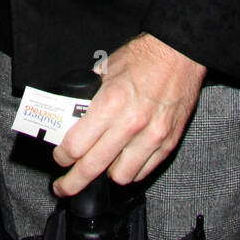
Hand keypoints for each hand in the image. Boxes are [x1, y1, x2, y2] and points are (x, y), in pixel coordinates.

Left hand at [52, 33, 206, 194]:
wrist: (180, 52)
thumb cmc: (144, 57)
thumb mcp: (106, 69)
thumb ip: (90, 94)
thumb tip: (73, 112)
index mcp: (110, 103)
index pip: (76, 145)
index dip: (62, 156)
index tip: (59, 158)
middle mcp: (131, 124)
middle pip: (93, 167)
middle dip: (73, 182)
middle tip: (64, 187)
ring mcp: (152, 136)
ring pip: (121, 176)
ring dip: (107, 174)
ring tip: (101, 166)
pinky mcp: (168, 143)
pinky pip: (145, 170)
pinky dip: (131, 170)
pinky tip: (123, 161)